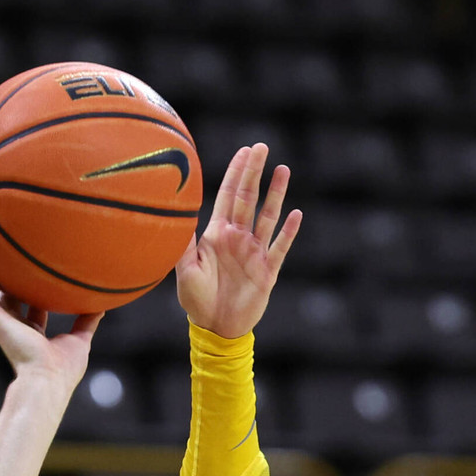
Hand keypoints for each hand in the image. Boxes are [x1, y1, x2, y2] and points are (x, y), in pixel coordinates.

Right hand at [0, 253, 102, 392]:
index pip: (34, 309)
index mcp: (34, 333)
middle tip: (9, 259)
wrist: (46, 379)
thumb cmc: (63, 369)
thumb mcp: (80, 340)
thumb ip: (87, 321)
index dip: (36, 294)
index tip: (38, 276)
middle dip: (9, 282)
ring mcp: (3, 323)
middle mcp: (16, 327)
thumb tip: (102, 305)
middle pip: (11, 299)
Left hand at [175, 143, 301, 338]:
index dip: (236, 173)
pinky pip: (280, 247)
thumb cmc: (196, 300)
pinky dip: (288, 232)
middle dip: (255, 172)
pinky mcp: (267, 270)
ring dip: (276, 193)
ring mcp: (254, 252)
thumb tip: (179, 218)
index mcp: (218, 234)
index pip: (229, 196)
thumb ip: (183, 245)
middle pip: (249, 198)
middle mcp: (238, 238)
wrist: (215, 328)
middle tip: (262, 147)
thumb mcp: (184, 271)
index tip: (244, 151)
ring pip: (267, 216)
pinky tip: (296, 215)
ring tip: (283, 169)